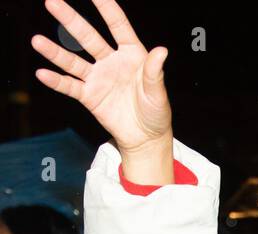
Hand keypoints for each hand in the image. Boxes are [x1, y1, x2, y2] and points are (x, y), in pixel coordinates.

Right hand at [31, 0, 172, 157]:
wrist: (146, 137)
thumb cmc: (156, 112)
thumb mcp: (158, 94)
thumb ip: (154, 73)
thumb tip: (161, 51)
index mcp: (132, 55)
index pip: (118, 26)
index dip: (107, 8)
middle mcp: (111, 62)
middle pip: (88, 37)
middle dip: (70, 20)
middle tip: (51, 2)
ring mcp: (98, 78)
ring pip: (73, 61)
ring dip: (55, 52)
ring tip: (37, 41)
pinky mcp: (89, 96)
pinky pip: (70, 86)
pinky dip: (57, 81)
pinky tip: (43, 73)